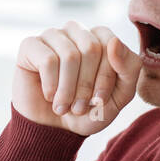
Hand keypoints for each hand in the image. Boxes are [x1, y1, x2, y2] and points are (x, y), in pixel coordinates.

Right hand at [12, 22, 141, 135]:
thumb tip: (114, 42)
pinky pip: (47, 60)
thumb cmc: (88, 110)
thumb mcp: (120, 95)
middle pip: (90, 48)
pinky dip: (51, 86)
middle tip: (80, 106)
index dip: (106, 76)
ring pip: (69, 55)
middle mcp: (76, 31)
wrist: (54, 128)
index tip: (99, 101)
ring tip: (63, 106)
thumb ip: (129, 68)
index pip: (110, 44)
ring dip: (68, 89)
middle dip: (87, 85)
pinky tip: (49, 96)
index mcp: (100, 37)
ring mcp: (52, 36)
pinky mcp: (30, 46)